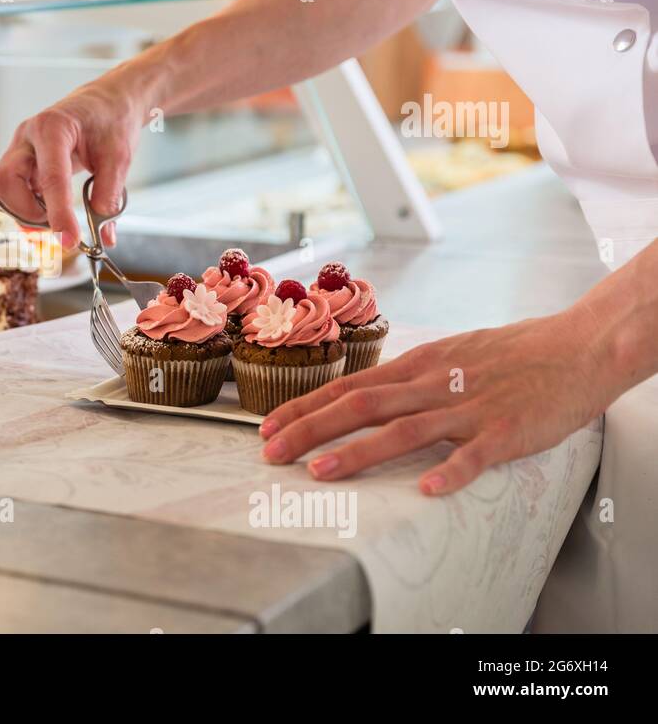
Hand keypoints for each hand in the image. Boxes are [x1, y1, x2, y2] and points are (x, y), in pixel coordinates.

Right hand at [0, 78, 144, 247]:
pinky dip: (26, 206)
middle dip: (27, 210)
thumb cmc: (111, 121)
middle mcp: (28, 137)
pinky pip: (10, 191)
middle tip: (57, 222)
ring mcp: (20, 149)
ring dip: (24, 211)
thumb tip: (103, 235)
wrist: (106, 103)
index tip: (70, 240)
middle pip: (4, 181)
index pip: (51, 178)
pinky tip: (50, 207)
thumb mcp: (120, 157)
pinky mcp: (21, 162)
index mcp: (53, 127)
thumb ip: (109, 195)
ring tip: (55, 214)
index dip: (59, 214)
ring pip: (2, 189)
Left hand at [257, 312, 608, 494]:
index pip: (347, 387)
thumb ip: (405, 378)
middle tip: (270, 454)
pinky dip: (450, 472)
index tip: (267, 428)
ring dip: (358, 452)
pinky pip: (474, 455)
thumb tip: (362, 393)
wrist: (574, 348)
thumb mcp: (446, 355)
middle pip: (360, 405)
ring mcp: (467, 408)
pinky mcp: (505, 431)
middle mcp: (433, 384)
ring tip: (319, 472)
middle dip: (310, 430)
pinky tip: (427, 491)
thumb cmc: (508, 354)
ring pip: (403, 430)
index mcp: (417, 365)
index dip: (304, 408)